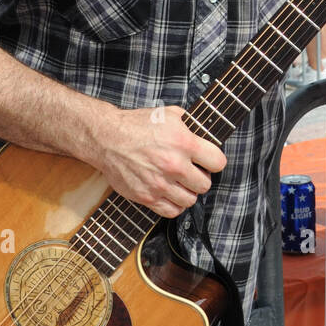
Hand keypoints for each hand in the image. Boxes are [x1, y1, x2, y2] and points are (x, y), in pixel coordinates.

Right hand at [92, 104, 226, 219]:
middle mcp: (173, 165)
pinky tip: (170, 193)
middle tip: (192, 171)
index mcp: (183, 143)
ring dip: (187, 192)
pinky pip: (172, 211)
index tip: (208, 160)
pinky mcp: (146, 197)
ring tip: (180, 182)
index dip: (214, 161)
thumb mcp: (169, 114)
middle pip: (205, 184)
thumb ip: (191, 125)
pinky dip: (174, 205)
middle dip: (201, 177)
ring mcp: (160, 184)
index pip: (218, 162)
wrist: (107, 138)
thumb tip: (206, 133)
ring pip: (190, 200)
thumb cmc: (137, 124)